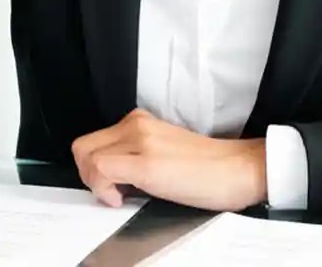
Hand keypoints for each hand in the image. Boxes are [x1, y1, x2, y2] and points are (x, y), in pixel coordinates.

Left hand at [71, 108, 267, 212]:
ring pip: (87, 157)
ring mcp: (140, 142)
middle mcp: (136, 125)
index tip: (108, 183)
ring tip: (118, 195)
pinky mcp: (147, 163)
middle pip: (82, 147)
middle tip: (108, 191)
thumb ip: (134, 154)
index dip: (92, 166)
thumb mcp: (161, 151)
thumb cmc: (208, 167)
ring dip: (94, 182)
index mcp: (139, 121)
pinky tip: (120, 199)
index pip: (93, 140)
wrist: (238, 169)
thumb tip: (110, 175)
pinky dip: (102, 189)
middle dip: (87, 174)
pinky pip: (101, 170)